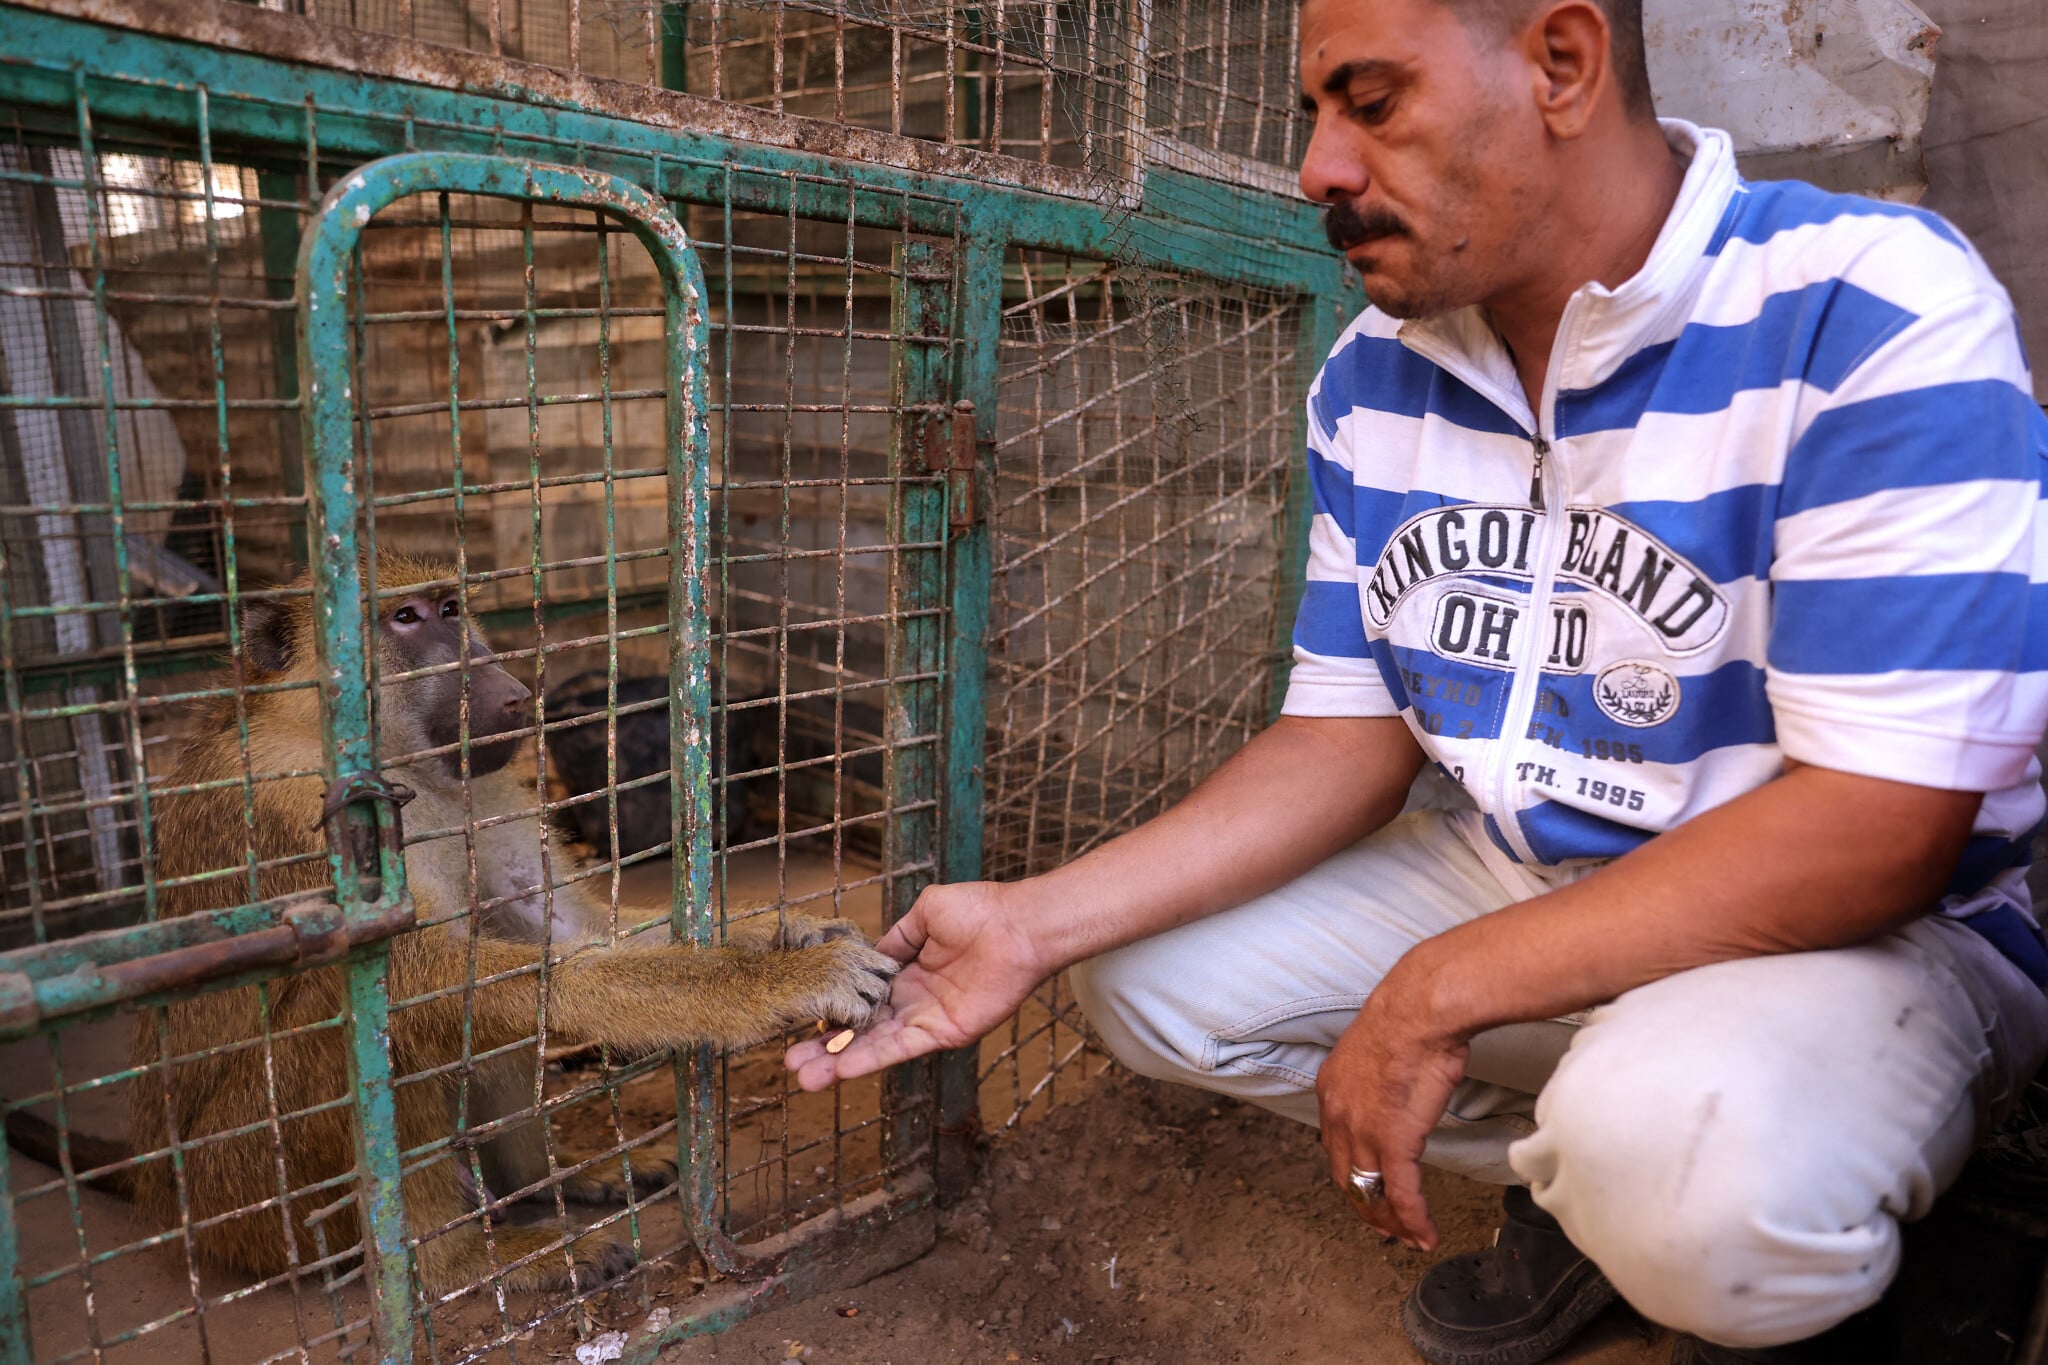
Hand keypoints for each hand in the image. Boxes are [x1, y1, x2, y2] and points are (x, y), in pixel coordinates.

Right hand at [784, 880, 1049, 1090]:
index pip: (862, 999)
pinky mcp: (944, 1032)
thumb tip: (871, 954)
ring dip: (839, 1063)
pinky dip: (870, 1059)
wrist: (1019, 926)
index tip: (802, 1021)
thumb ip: (897, 936)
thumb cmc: (980, 910)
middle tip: (789, 1063)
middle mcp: (913, 1001)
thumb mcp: (926, 912)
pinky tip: (840, 1070)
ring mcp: (927, 1020)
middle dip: (826, 1047)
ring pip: (875, 1046)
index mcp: (907, 973)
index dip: (834, 1011)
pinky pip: (901, 1048)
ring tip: (803, 1079)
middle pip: (861, 1030)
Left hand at [1315, 969, 1469, 1251]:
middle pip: (1346, 1176)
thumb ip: (1378, 1075)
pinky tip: (1425, 1234)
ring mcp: (1362, 1131)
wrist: (1420, 1010)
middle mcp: (1338, 1114)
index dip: (1352, 1173)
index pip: (1335, 1146)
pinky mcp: (1393, 1141)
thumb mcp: (1378, 1049)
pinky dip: (1413, 1219)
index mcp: (1331, 1089)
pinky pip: (1401, 1193)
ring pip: (1370, 1192)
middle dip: (1367, 1207)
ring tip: (1408, 1238)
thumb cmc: (1409, 1018)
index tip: (1369, 1189)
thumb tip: (1396, 1081)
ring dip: (1390, 1221)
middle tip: (1386, 1226)